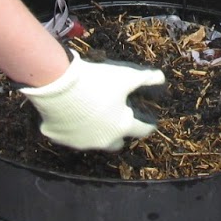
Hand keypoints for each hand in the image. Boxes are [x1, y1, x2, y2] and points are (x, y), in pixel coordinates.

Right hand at [21, 53, 166, 150]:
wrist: (59, 85)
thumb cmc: (97, 82)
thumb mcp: (125, 77)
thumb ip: (145, 78)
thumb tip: (161, 78)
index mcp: (121, 127)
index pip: (141, 130)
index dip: (147, 125)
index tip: (150, 122)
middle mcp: (102, 140)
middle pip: (116, 143)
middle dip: (120, 134)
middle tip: (118, 119)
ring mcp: (80, 142)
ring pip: (92, 141)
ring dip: (95, 132)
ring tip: (93, 116)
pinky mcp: (60, 138)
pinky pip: (68, 135)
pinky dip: (71, 127)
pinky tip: (69, 114)